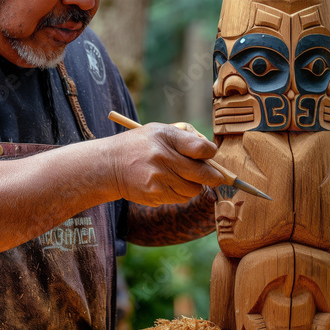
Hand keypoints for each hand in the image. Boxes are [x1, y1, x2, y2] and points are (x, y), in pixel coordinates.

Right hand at [107, 123, 223, 206]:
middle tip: (219, 177)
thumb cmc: (140, 145)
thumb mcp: (159, 132)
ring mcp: (159, 179)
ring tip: (180, 176)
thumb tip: (211, 155)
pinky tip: (167, 183)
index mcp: (165, 137)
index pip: (201, 148)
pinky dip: (180, 193)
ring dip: (193, 185)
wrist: (109, 165)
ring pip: (193, 189)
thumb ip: (185, 140)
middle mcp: (162, 158)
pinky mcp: (155, 195)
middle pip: (203, 174)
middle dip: (215, 176)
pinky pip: (180, 198)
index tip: (210, 154)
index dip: (210, 153)